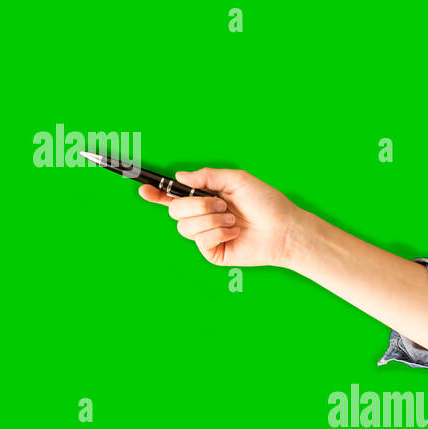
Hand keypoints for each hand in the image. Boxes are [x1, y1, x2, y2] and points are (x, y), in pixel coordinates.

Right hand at [138, 168, 308, 267]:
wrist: (283, 229)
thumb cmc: (265, 202)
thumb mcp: (236, 179)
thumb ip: (206, 176)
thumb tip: (179, 177)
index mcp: (206, 198)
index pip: (174, 197)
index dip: (157, 194)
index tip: (144, 189)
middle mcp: (203, 217)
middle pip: (174, 211)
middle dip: (197, 206)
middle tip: (221, 204)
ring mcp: (206, 235)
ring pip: (185, 226)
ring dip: (212, 219)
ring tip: (233, 220)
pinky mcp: (212, 252)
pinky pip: (200, 240)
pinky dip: (219, 232)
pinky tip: (235, 232)